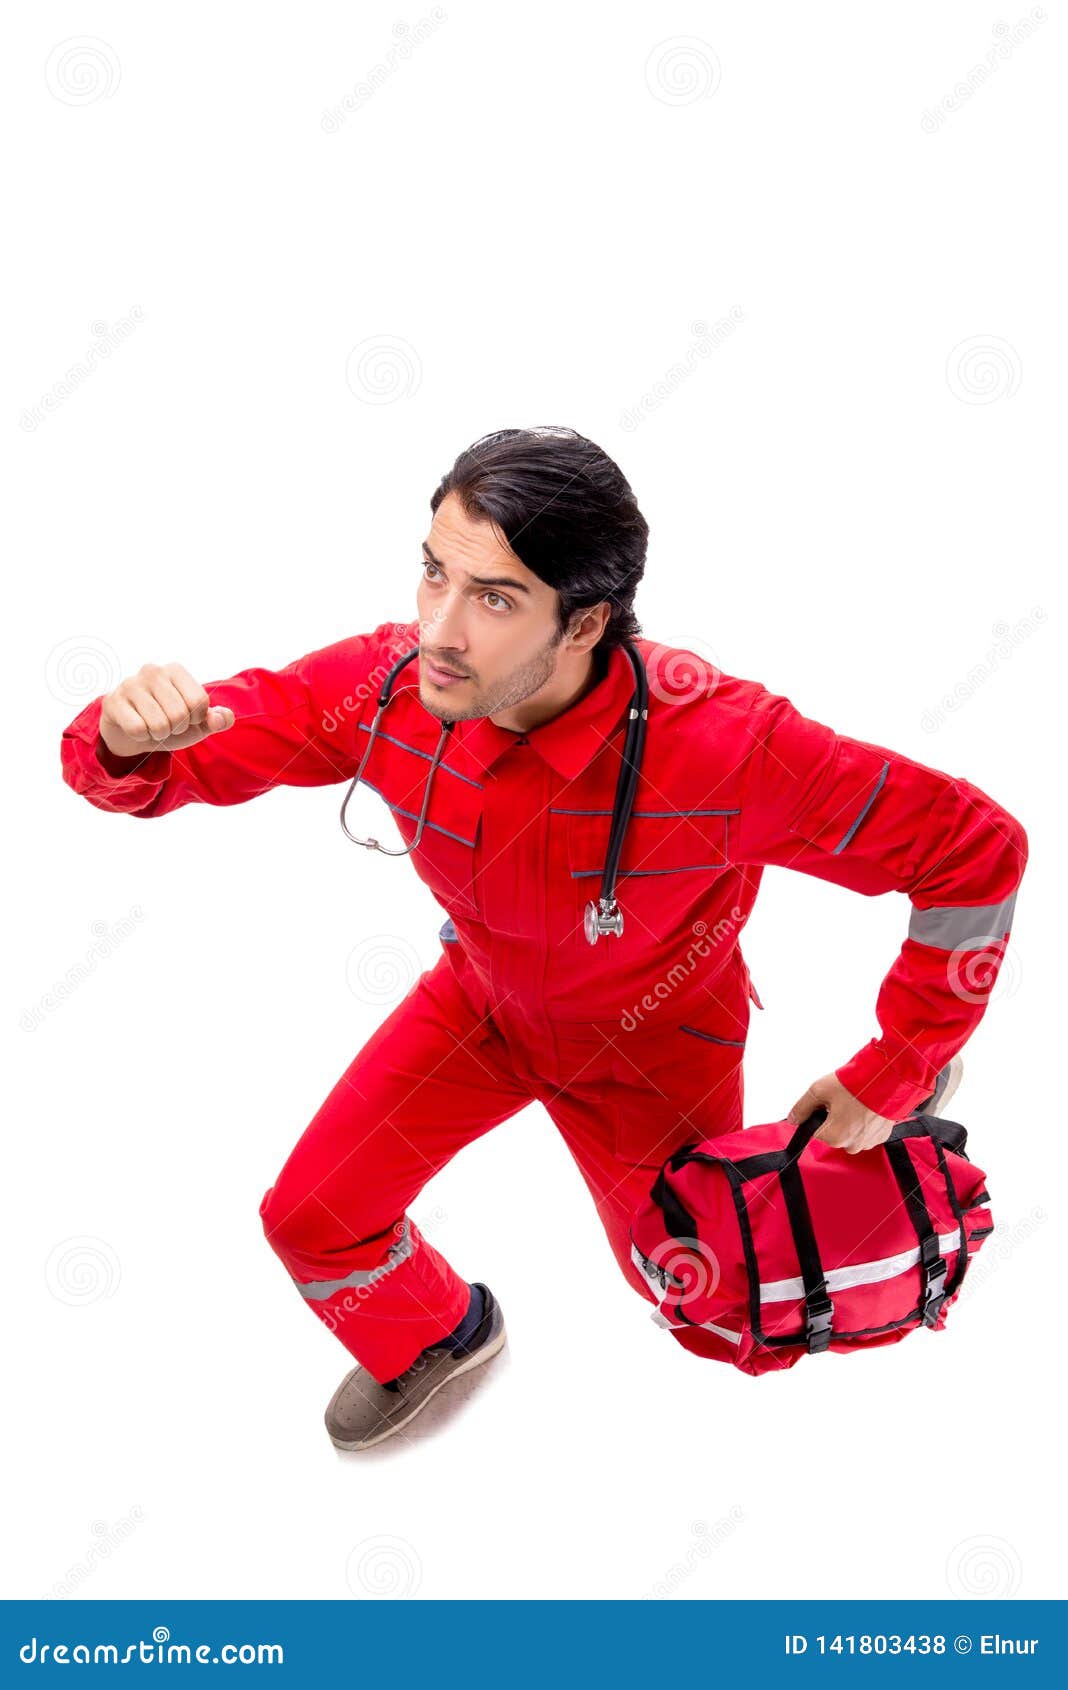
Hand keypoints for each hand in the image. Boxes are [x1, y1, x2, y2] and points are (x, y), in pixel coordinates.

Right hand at [99, 662, 234, 758]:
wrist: (131, 732)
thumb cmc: (168, 723)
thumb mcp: (197, 724)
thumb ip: (216, 720)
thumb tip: (224, 718)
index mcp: (176, 670)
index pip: (199, 702)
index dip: (196, 719)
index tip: (186, 717)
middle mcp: (153, 671)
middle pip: (180, 715)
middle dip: (176, 729)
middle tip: (166, 724)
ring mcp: (130, 684)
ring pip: (159, 725)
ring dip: (159, 735)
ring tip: (152, 726)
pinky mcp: (113, 702)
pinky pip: (137, 730)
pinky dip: (141, 737)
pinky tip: (137, 728)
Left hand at [787, 1071, 895, 1154]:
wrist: (889, 1079)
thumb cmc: (855, 1084)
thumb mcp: (819, 1090)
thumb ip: (802, 1107)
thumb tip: (792, 1119)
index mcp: (834, 1137)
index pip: (815, 1130)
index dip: (819, 1113)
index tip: (827, 1102)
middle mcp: (852, 1145)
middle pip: (833, 1133)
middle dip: (834, 1118)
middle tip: (842, 1099)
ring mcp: (869, 1142)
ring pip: (850, 1134)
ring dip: (850, 1121)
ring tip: (856, 1101)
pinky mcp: (882, 1136)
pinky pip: (866, 1132)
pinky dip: (865, 1121)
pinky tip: (867, 1106)